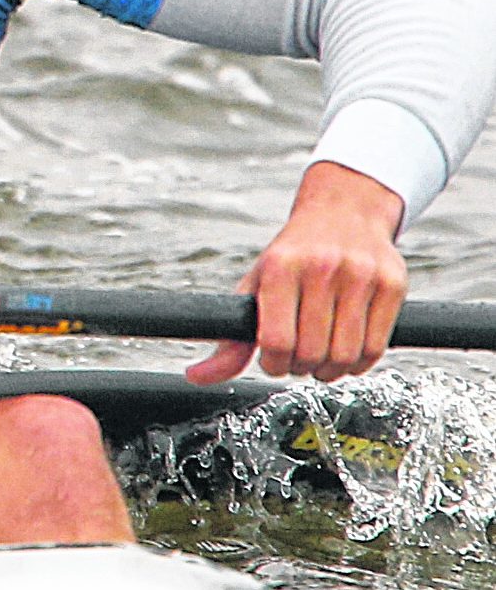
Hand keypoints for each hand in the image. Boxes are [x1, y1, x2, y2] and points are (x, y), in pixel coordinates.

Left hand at [187, 161, 406, 383]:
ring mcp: (361, 275)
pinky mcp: (393, 284)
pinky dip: (359, 364)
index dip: (273, 364)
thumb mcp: (256, 285)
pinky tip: (347, 353)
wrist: (344, 212)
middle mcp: (322, 268)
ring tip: (320, 360)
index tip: (273, 361)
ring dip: (330, 371)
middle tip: (298, 361)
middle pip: (312, 352)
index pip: (276, 341)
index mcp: (280, 267)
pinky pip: (377, 348)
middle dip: (300, 368)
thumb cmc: (292, 257)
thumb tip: (197, 377)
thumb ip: (230, 338)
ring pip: (346, 355)